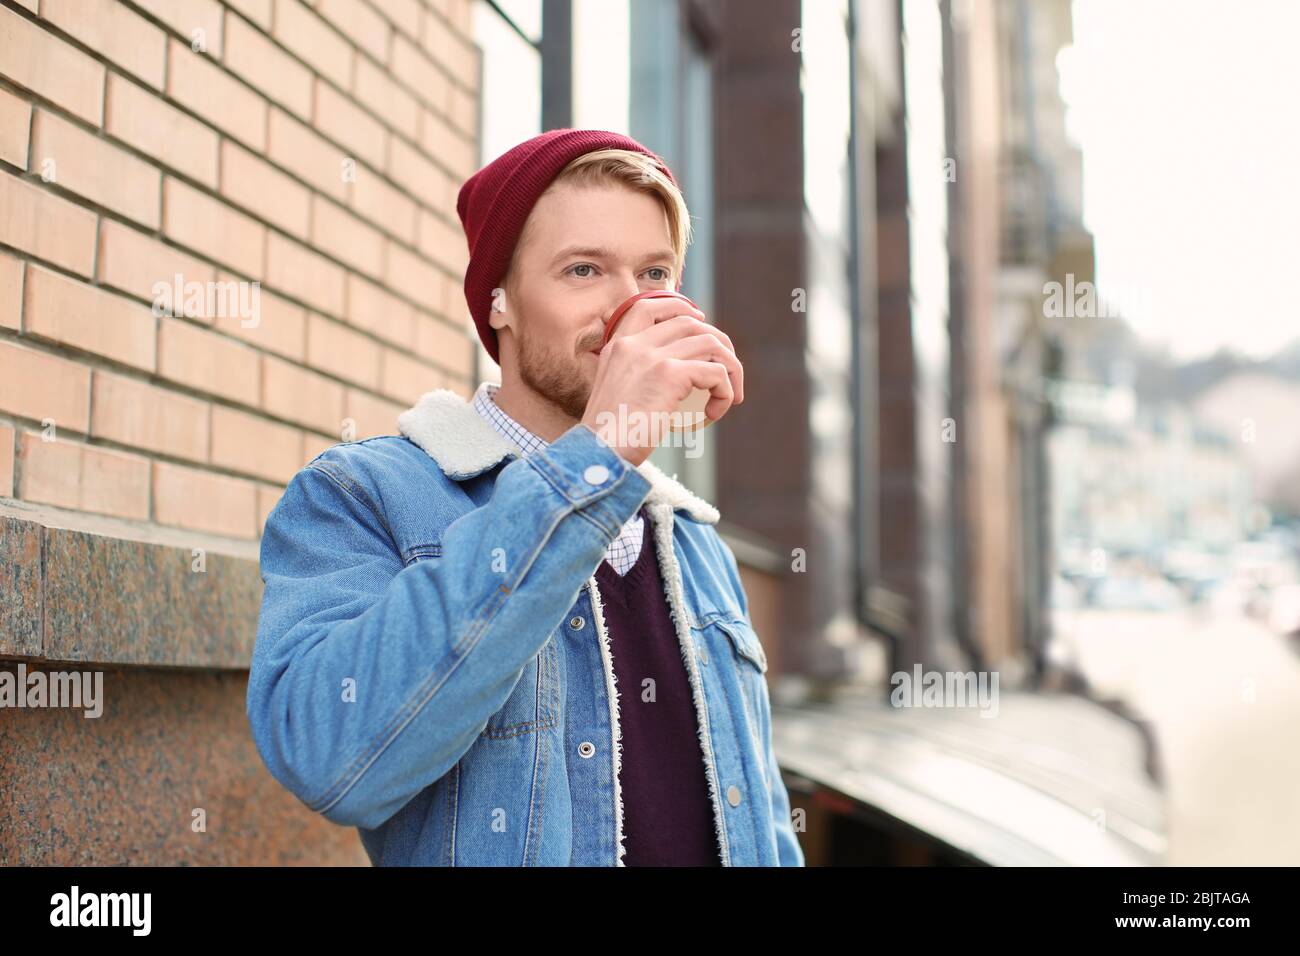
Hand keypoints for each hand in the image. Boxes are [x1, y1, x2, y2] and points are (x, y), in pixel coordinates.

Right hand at [581, 296, 742, 466]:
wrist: (598, 453)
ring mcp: (651, 357)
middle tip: (728, 369)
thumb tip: (670, 385)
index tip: (700, 320)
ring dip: (730, 368)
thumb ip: (634, 380)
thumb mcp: (615, 396)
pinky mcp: (669, 374)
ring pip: (710, 344)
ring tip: (730, 395)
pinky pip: (716, 373)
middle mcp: (633, 345)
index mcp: (617, 347)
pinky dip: (725, 391)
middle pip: (690, 323)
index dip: (679, 306)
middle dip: (718, 342)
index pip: (647, 306)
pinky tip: (714, 413)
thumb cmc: (608, 438)